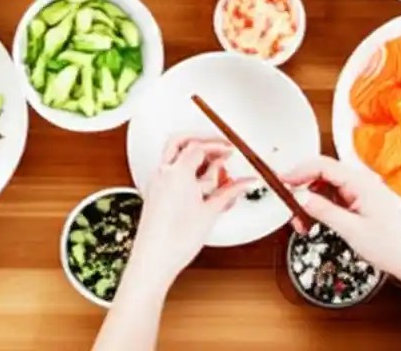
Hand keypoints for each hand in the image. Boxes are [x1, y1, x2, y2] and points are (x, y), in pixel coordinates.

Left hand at [130, 137, 251, 285]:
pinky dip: (187, 175)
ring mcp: (156, 182)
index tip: (230, 150)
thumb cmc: (176, 239)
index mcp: (176, 173)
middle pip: (179, 142)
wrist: (154, 258)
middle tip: (219, 148)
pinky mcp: (155, 193)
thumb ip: (230, 192)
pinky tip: (202, 189)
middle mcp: (163, 173)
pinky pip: (171, 175)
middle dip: (200, 141)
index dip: (217, 146)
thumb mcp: (210, 212)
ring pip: (174, 157)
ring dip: (194, 160)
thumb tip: (246, 182)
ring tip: (215, 176)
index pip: (198, 146)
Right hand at [280, 156, 400, 285]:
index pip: (323, 165)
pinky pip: (335, 198)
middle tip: (288, 205)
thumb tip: (299, 196)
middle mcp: (362, 183)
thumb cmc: (392, 247)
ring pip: (327, 187)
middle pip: (323, 174)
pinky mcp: (363, 204)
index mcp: (362, 183)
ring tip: (302, 222)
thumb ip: (323, 211)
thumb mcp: (351, 230)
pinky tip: (315, 222)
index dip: (299, 170)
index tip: (281, 181)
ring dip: (310, 200)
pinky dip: (321, 207)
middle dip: (302, 187)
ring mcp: (363, 193)